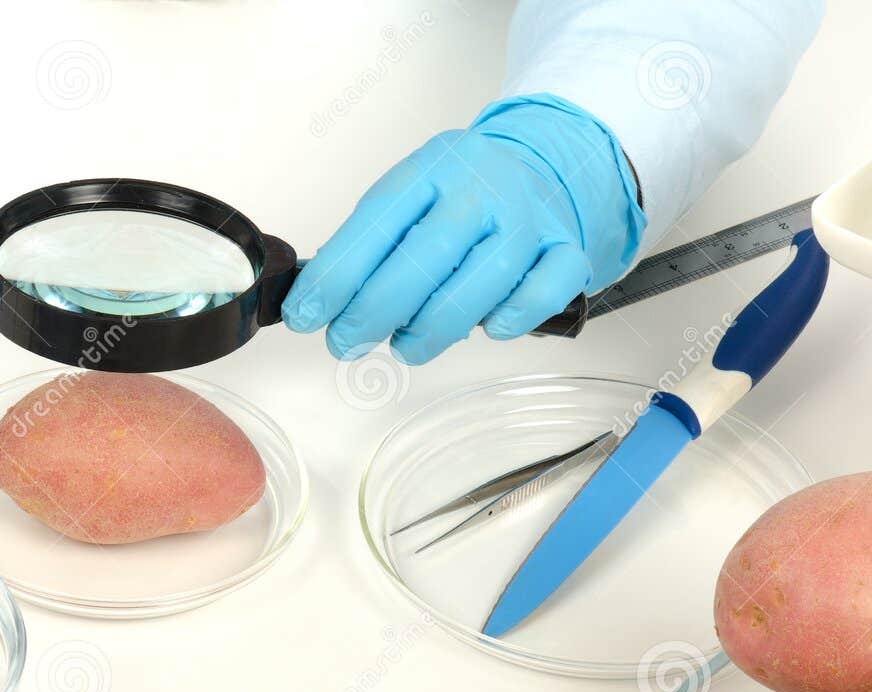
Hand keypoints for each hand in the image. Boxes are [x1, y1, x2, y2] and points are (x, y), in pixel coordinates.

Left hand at [281, 94, 643, 364]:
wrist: (542, 169)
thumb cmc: (460, 199)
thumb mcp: (410, 198)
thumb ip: (369, 245)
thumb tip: (319, 304)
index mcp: (434, 166)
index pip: (377, 221)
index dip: (337, 275)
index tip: (305, 316)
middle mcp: (484, 187)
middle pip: (424, 258)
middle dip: (373, 312)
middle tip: (345, 343)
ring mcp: (530, 218)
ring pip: (481, 285)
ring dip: (432, 329)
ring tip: (404, 346)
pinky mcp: (567, 250)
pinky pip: (544, 292)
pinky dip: (513, 318)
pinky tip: (488, 328)